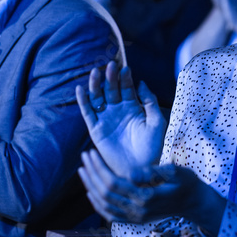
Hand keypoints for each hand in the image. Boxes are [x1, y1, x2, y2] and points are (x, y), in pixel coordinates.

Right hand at [76, 61, 164, 179]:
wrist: (142, 170)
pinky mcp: (96, 130)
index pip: (127, 88)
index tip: (125, 68)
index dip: (125, 78)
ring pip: (98, 97)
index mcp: (133, 107)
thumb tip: (141, 82)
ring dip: (95, 85)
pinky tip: (80, 89)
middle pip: (111, 89)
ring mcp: (106, 119)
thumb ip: (150, 102)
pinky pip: (87, 113)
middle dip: (110, 78)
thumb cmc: (154, 148)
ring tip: (95, 73)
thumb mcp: (157, 123)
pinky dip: (82, 101)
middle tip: (111, 66)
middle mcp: (118, 110)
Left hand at [79, 150, 225, 235]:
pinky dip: (97, 205)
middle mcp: (137, 211)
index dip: (99, 167)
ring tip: (82, 170)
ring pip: (103, 205)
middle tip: (84, 156)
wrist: (195, 203)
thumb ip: (154, 172)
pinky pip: (110, 215)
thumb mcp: (176, 172)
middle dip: (91, 173)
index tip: (92, 152)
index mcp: (146, 197)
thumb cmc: (187, 183)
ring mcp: (135, 218)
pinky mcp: (135, 220)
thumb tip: (131, 173)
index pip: (113, 183)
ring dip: (90, 187)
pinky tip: (90, 193)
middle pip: (104, 194)